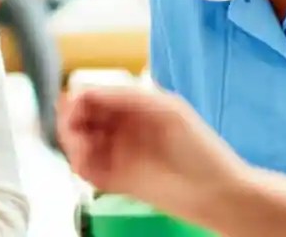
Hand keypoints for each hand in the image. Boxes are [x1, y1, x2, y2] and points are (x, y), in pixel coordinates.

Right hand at [59, 87, 246, 221]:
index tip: (69, 104)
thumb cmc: (198, 148)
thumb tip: (85, 91)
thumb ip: (125, 97)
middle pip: (81, 118)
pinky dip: (80, 165)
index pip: (94, 95)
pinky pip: (87, 170)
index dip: (77, 97)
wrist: (216, 193)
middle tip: (72, 130)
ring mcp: (118, 154)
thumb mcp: (163, 109)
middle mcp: (122, 128)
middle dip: (70, 121)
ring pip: (80, 143)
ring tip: (82, 151)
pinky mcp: (116, 181)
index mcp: (133, 106)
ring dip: (73, 144)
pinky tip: (86, 165)